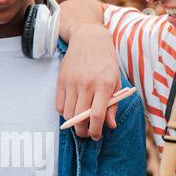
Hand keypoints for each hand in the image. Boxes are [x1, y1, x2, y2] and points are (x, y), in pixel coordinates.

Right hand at [56, 22, 121, 139]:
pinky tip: (72, 110)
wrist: (89, 39)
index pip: (97, 115)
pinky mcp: (61, 80)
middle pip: (80, 117)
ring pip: (68, 114)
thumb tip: (110, 125)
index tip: (96, 136)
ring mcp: (72, 82)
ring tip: (80, 122)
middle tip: (87, 133)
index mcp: (104, 84)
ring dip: (73, 123)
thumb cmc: (106, 61)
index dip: (96, 130)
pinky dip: (64, 112)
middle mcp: (87, 84)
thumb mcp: (116, 81)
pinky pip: (59, 105)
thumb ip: (113, 105)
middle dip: (83, 131)